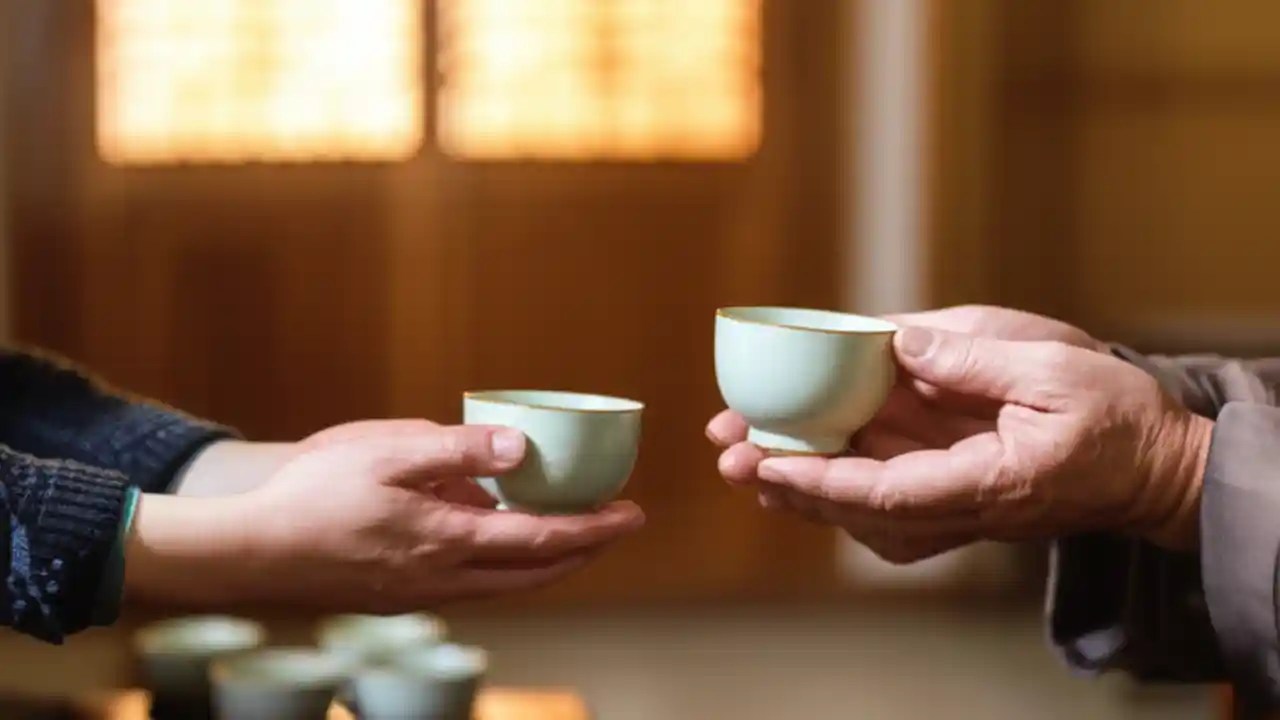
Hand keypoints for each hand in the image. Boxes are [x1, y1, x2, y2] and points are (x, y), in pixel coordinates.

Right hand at [128, 423, 644, 609]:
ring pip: (504, 585)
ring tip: (567, 533)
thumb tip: (521, 448)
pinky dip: (501, 564)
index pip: (541, 540)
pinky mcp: (399, 596)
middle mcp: (443, 578)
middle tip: (614, 527)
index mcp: (447, 540)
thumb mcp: (387, 452)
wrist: (250, 549)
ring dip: (544, 562)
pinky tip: (493, 538)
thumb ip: (458, 451)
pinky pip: (470, 584)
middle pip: (534, 574)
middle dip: (582, 552)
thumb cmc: (313, 494)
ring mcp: (421, 593)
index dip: (593, 529)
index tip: (632, 514)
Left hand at [710, 304, 1114, 546]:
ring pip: (861, 503)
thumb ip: (971, 359)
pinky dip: (838, 474)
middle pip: (855, 505)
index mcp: (983, 483)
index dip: (815, 479)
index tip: (761, 460)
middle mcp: (960, 506)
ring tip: (744, 446)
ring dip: (802, 477)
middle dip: (786, 478)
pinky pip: (884, 492)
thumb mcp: (1054, 370)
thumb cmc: (1119, 419)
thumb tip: (897, 343)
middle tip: (726, 448)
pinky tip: (804, 452)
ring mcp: (957, 504)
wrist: (1157, 468)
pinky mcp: (957, 490)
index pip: (881, 494)